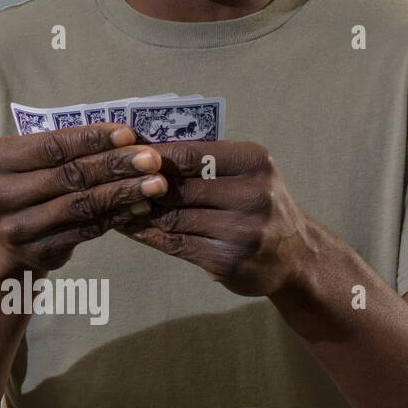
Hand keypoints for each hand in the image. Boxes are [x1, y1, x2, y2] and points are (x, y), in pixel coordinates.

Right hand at [0, 124, 168, 270]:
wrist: (3, 236)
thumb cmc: (28, 183)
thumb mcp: (30, 159)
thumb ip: (65, 148)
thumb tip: (126, 139)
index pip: (50, 146)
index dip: (92, 139)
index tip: (129, 134)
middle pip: (68, 175)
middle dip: (115, 165)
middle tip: (152, 159)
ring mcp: (16, 227)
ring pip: (81, 204)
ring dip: (123, 192)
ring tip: (156, 183)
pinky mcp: (38, 251)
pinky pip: (86, 229)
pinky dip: (118, 216)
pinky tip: (141, 206)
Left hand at [119, 140, 312, 296]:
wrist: (297, 255)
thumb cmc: (257, 203)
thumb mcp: (245, 171)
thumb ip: (203, 159)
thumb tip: (141, 147)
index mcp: (254, 162)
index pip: (191, 153)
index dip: (152, 155)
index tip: (123, 153)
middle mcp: (253, 195)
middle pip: (179, 187)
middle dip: (142, 185)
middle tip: (110, 181)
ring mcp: (242, 231)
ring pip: (173, 217)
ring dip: (140, 211)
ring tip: (114, 203)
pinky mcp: (228, 260)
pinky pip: (176, 243)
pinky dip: (148, 234)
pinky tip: (129, 227)